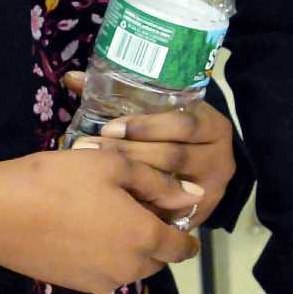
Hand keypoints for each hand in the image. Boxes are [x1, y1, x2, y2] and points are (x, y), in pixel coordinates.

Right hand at [0, 149, 201, 292]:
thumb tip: (194, 196)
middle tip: (136, 205)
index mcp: (144, 238)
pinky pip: (106, 272)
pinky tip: (84, 227)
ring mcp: (100, 281)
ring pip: (132, 267)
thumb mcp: (114, 166)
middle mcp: (128, 268)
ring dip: (130, 246)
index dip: (186, 231)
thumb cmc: (57, 180)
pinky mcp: (75, 286)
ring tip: (106, 212)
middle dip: (157, 237)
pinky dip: (106, 255)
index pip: (184, 248)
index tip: (174, 212)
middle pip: (159, 259)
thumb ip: (159, 183)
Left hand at [65, 72, 234, 227]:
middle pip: (173, 156)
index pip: (185, 124)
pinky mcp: (198, 215)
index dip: (148, 126)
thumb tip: (72, 78)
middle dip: (129, 153)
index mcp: (214, 127)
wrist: (206, 170)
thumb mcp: (162, 113)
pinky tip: (110, 200)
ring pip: (169, 184)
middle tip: (90, 149)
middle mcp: (220, 159)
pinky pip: (165, 212)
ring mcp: (211, 190)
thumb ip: (122, 96)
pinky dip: (137, 204)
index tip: (110, 126)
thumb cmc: (174, 136)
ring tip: (94, 171)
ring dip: (129, 177)